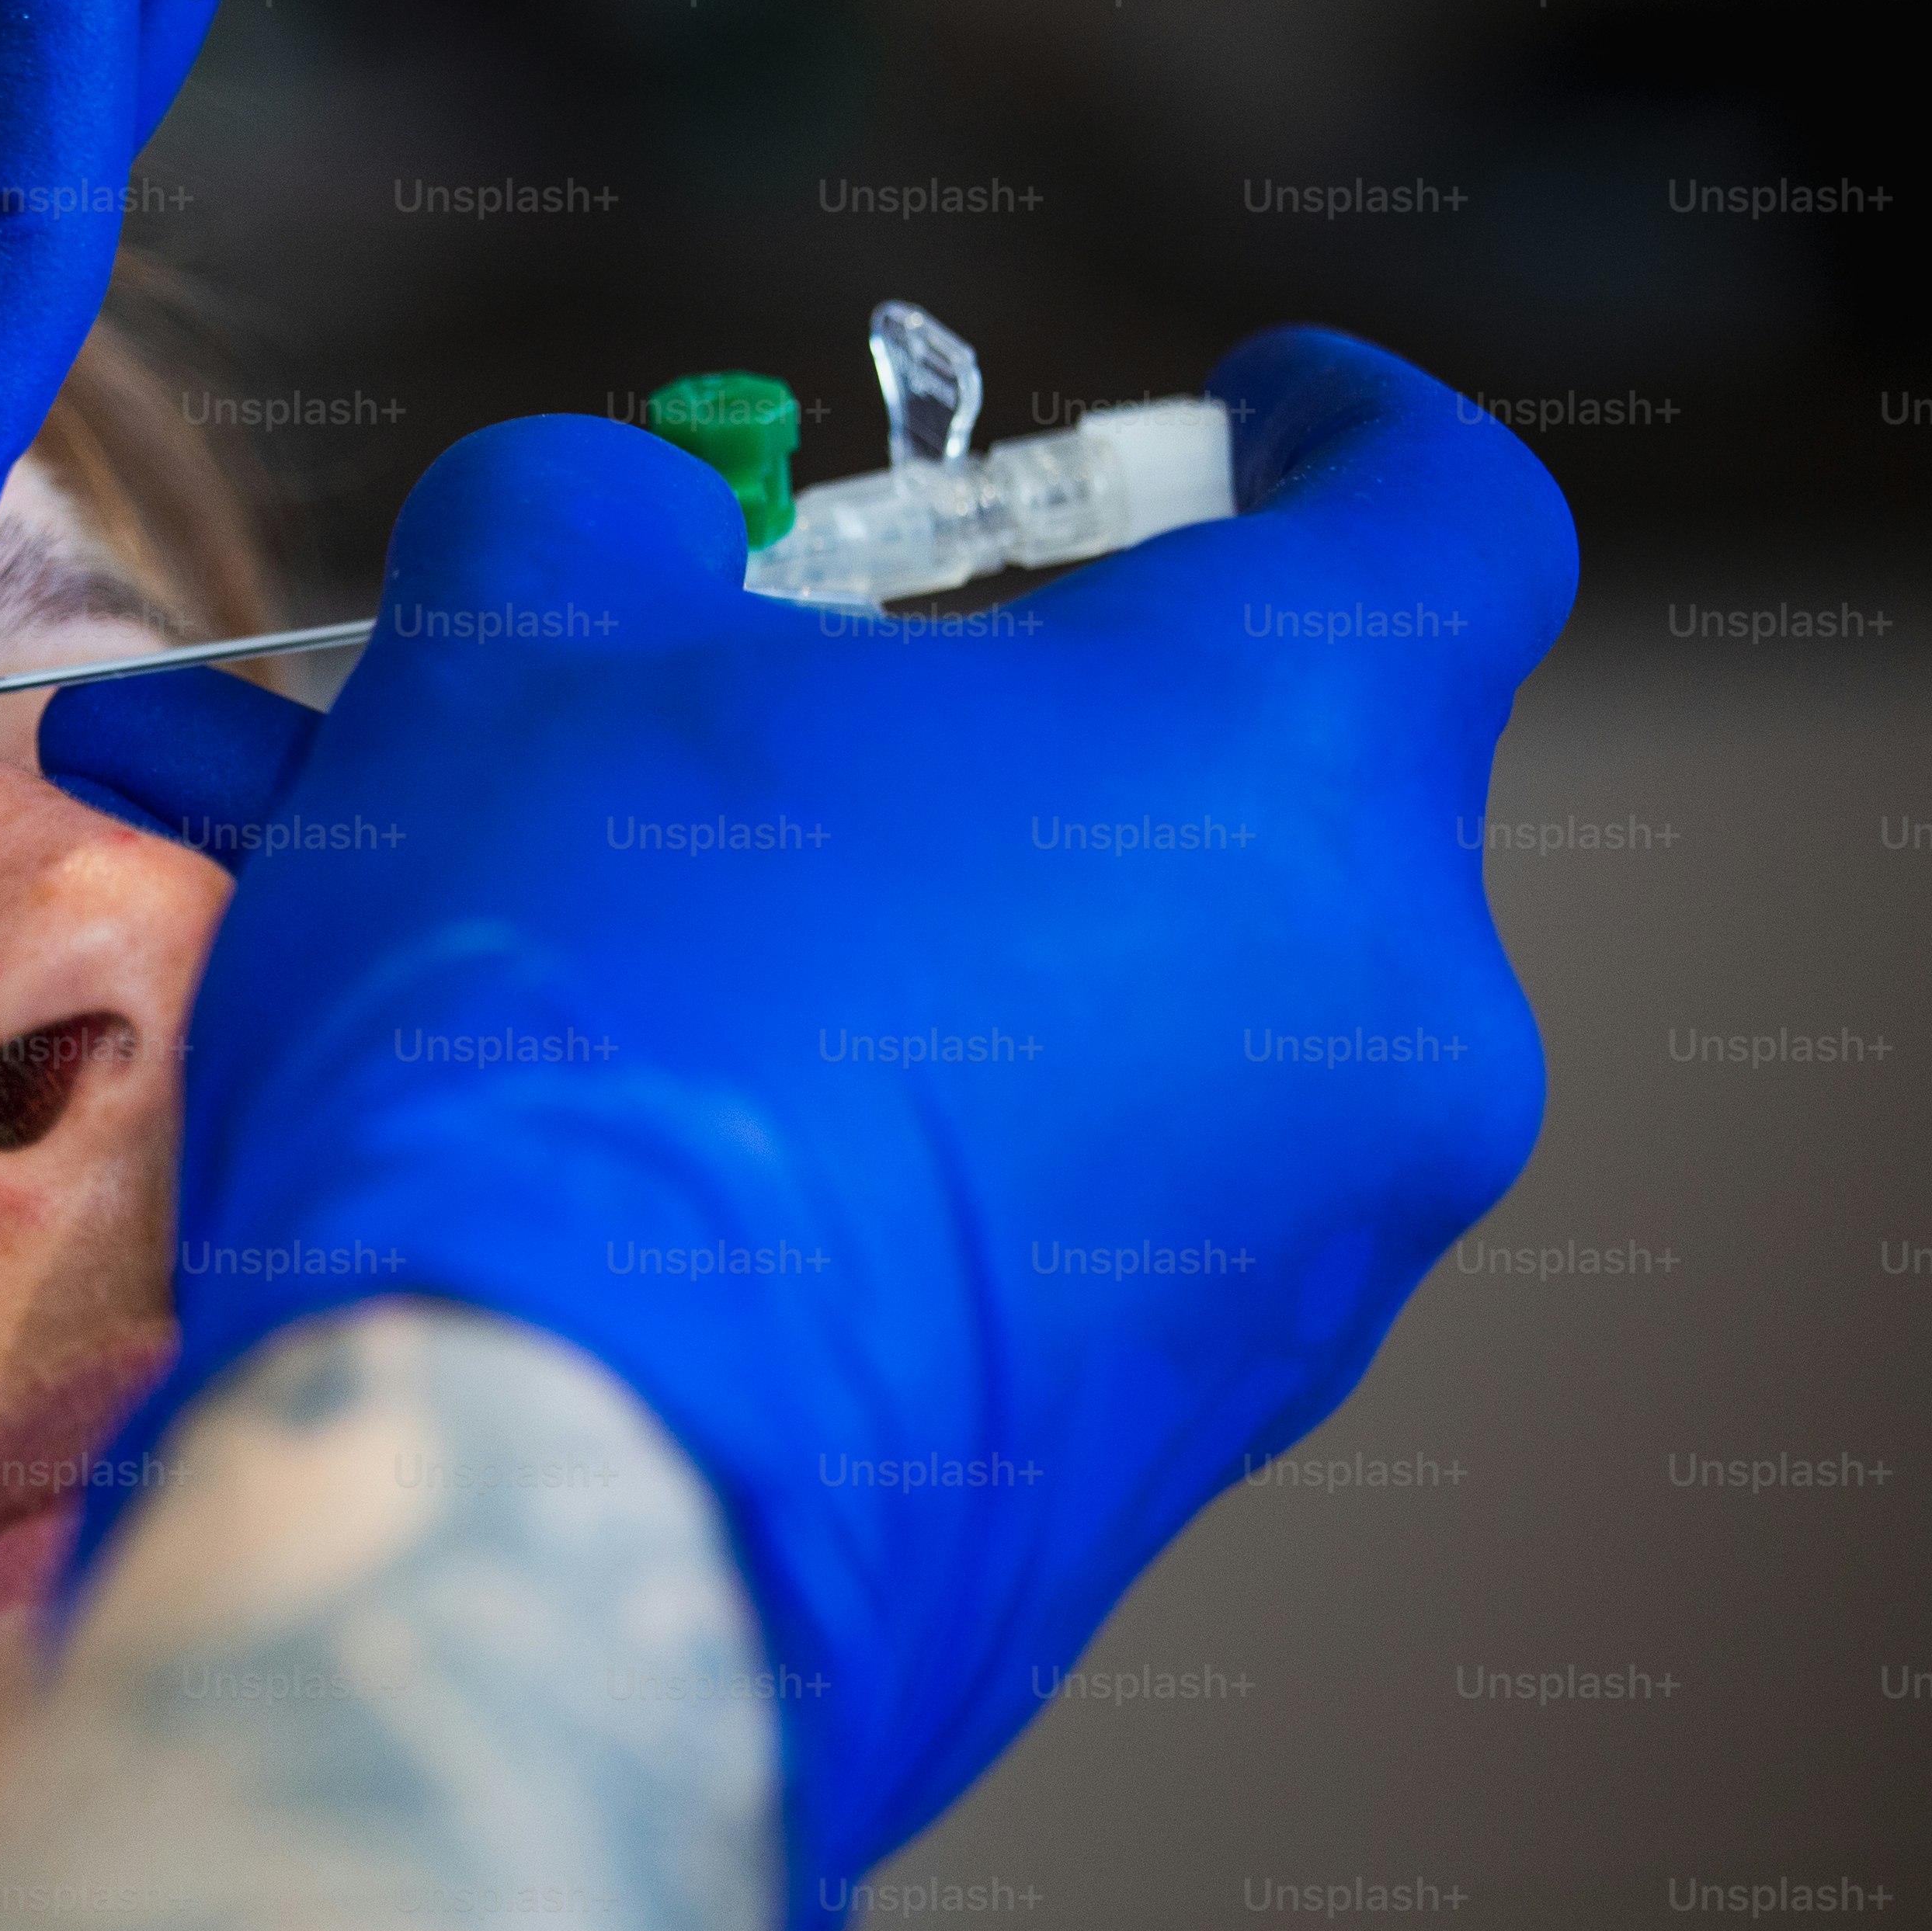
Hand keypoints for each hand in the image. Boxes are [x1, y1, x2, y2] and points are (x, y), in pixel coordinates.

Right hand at [46, 330, 1577, 1930]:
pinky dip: (822, 1137)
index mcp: (1291, 756)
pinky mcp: (1133, 1482)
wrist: (533, 1523)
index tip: (1247, 407)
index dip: (1337, 430)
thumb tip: (630, 542)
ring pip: (1061, 1017)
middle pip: (1201, 790)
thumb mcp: (521, 635)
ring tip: (492, 922)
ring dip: (823, 935)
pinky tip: (554, 1136)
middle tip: (708, 698)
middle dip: (951, 722)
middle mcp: (1367, 1033)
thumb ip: (605, 514)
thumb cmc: (572, 1010)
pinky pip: (999, 1221)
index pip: (1439, 518)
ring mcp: (1272, 1286)